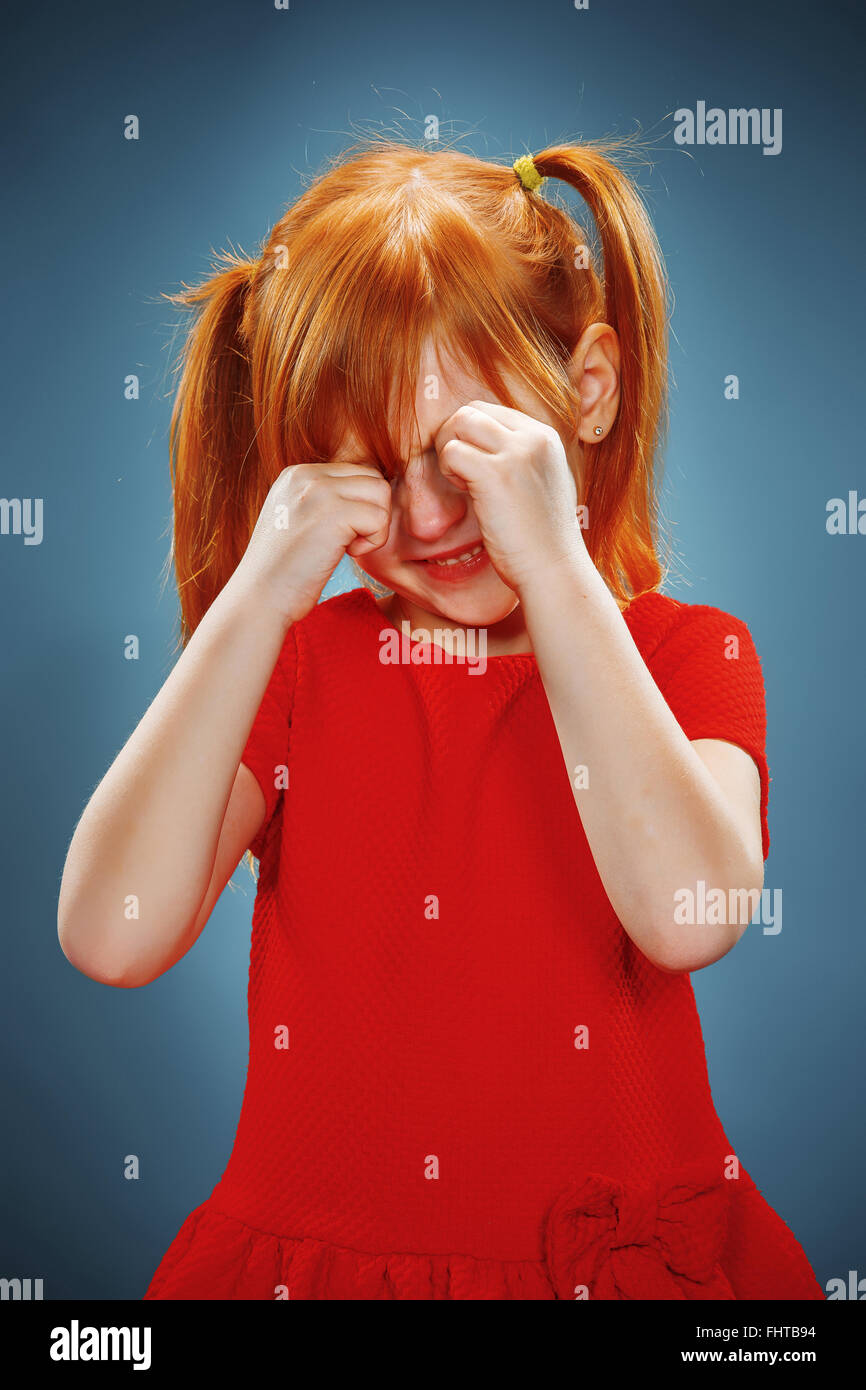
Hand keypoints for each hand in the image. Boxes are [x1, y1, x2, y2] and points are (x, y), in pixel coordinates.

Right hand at [237, 463, 391, 625]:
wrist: (261, 597)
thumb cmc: (282, 571)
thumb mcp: (295, 520)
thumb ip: (322, 501)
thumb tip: (365, 494)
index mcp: (297, 474)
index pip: (355, 472)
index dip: (360, 506)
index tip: (339, 535)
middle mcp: (306, 475)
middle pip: (372, 477)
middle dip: (372, 511)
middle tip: (350, 541)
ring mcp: (319, 491)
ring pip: (380, 492)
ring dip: (376, 525)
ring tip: (349, 547)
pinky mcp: (334, 514)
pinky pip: (379, 517)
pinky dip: (373, 542)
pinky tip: (348, 555)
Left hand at [434, 401, 586, 592]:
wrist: (554, 570)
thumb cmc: (543, 539)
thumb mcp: (544, 485)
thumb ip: (523, 459)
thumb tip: (488, 446)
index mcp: (546, 437)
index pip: (492, 411)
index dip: (473, 436)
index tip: (476, 468)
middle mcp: (534, 437)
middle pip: (472, 410)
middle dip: (455, 437)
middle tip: (460, 473)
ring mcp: (516, 453)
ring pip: (459, 423)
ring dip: (449, 451)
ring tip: (464, 483)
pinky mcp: (495, 474)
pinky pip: (451, 452)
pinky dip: (448, 471)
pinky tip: (465, 494)